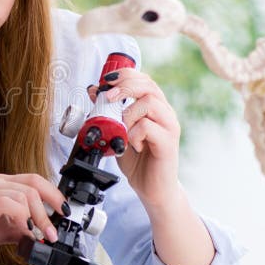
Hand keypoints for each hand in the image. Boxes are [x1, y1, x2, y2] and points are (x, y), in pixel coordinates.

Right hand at [0, 173, 66, 259]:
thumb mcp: (0, 230)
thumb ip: (20, 228)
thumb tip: (41, 235)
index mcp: (1, 186)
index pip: (35, 180)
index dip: (54, 194)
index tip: (63, 212)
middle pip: (34, 184)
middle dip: (51, 206)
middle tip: (55, 229)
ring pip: (24, 194)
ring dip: (38, 217)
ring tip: (41, 236)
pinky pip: (8, 204)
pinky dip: (21, 217)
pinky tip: (23, 231)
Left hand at [87, 68, 180, 207]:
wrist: (152, 189)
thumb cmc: (138, 161)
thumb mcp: (118, 132)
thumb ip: (108, 113)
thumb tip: (94, 91)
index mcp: (155, 107)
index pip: (143, 79)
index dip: (125, 75)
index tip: (106, 81)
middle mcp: (165, 113)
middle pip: (148, 85)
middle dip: (124, 87)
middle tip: (109, 98)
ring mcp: (169, 127)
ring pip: (149, 102)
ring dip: (128, 113)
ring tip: (122, 130)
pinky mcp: (168, 143)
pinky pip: (148, 127)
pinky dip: (133, 134)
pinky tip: (132, 145)